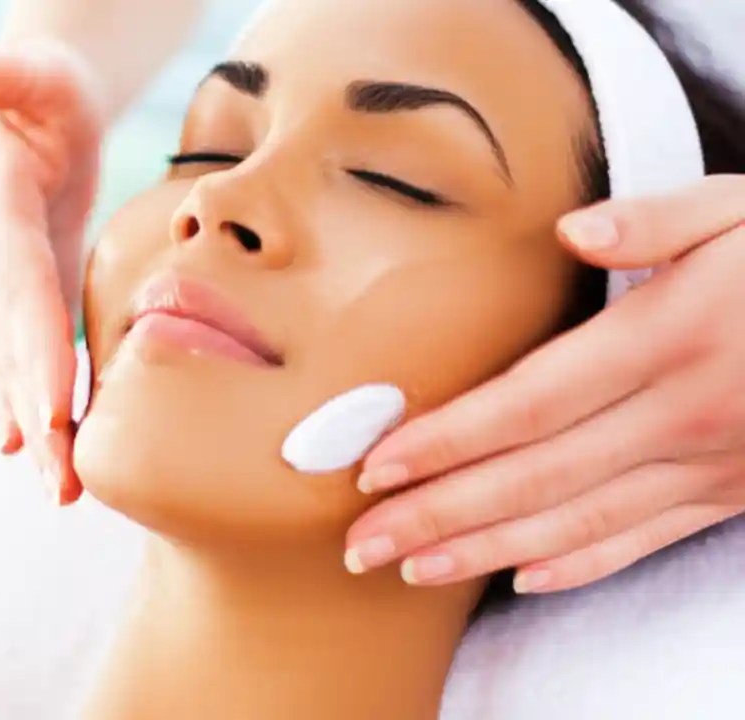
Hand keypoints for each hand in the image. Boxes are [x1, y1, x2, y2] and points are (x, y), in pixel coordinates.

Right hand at [0, 42, 105, 505]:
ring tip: (60, 488)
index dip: (31, 352)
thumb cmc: (48, 90)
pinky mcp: (22, 299)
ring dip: (35, 429)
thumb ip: (3, 77)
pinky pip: (26, 361)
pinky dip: (34, 406)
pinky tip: (43, 451)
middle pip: (12, 348)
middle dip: (33, 415)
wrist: (31, 114)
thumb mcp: (37, 74)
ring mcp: (0, 287)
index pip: (19, 293)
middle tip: (58, 481)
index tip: (49, 413)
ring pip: (14, 368)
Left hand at [344, 176, 744, 592]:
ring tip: (408, 568)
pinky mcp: (734, 495)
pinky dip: (579, 563)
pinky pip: (645, 540)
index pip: (530, 403)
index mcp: (670, 340)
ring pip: (578, 521)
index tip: (373, 465)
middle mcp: (684, 416)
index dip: (446, 439)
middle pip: (535, 476)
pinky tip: (520, 578)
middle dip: (438, 513)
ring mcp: (712, 466)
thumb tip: (572, 230)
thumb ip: (656, 220)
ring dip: (485, 549)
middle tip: (357, 542)